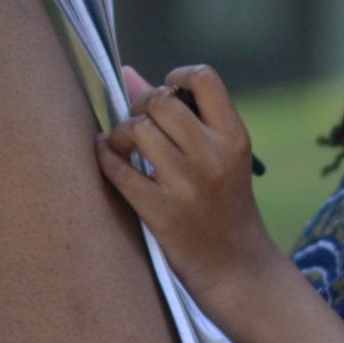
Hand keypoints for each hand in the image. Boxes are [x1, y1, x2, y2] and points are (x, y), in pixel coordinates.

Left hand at [95, 63, 283, 311]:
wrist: (238, 269)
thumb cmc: (225, 206)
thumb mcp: (222, 157)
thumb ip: (182, 113)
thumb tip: (127, 73)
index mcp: (235, 137)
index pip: (204, 78)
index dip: (176, 77)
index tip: (168, 92)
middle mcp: (215, 157)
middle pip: (161, 100)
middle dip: (141, 105)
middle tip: (140, 123)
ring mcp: (188, 186)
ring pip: (137, 131)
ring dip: (121, 134)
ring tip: (125, 147)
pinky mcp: (163, 214)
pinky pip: (119, 171)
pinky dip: (106, 159)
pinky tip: (108, 158)